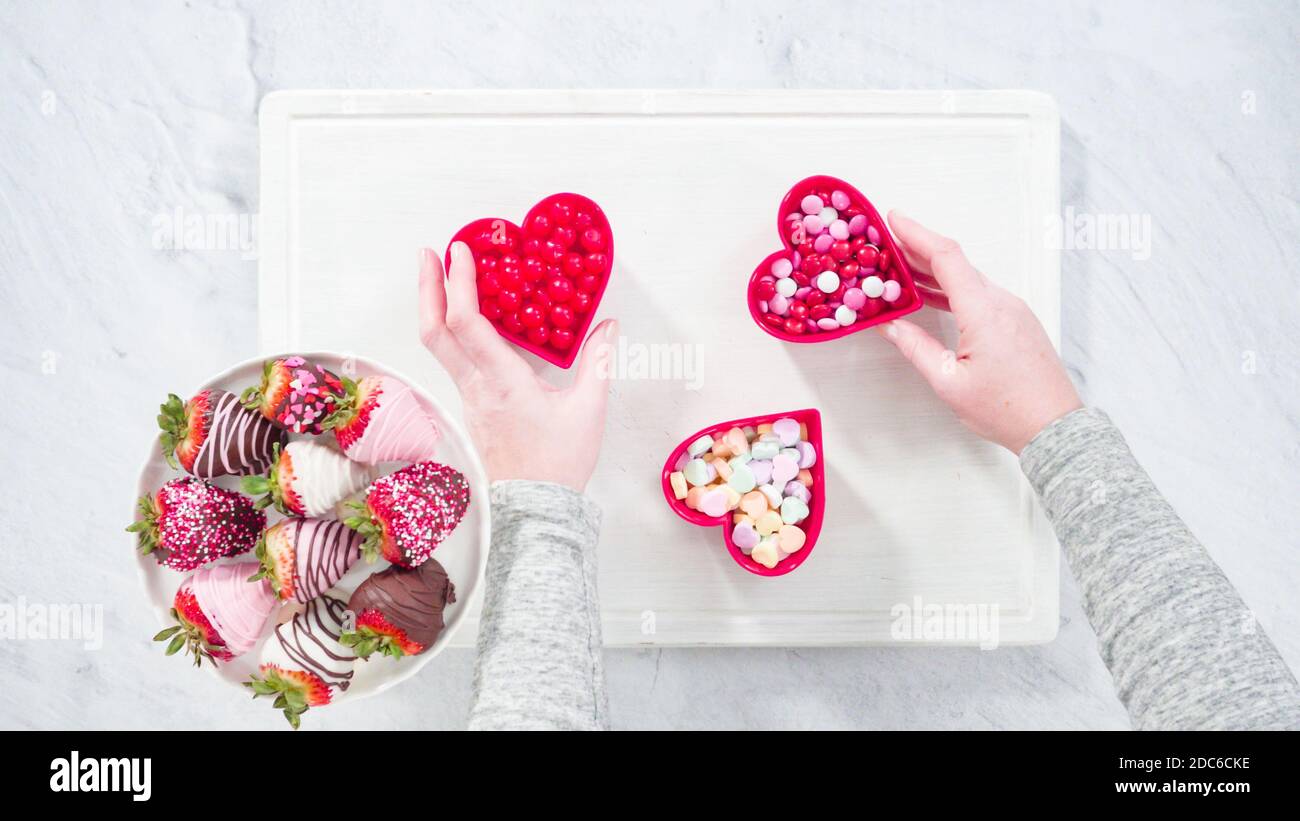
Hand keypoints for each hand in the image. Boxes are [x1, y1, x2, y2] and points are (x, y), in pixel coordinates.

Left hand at [418, 242, 617, 491]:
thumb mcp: (588, 409)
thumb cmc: (559, 464)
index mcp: (502, 382)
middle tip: (430, 253)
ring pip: (439, 345)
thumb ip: (598, 362)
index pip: (466, 323)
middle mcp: (476, 386)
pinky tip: (468, 318)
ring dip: (435, 305)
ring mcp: (469, 397)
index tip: (461, 251)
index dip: (457, 282)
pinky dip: (452, 328)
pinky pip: (454, 358)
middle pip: (434, 330)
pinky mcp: (473, 405)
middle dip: (428, 286)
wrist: (535, 507)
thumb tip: (608, 325)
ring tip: (443, 275)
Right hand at [874, 212, 1081, 453]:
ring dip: (934, 271)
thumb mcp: (948, 382)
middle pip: (956, 263)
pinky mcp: (1017, 321)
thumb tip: (890, 325)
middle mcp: (1001, 302)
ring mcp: (1012, 310)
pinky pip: (980, 294)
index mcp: (983, 311)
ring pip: (968, 278)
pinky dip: (952, 288)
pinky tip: (933, 297)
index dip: (916, 234)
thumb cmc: (1006, 409)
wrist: (1053, 426)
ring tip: (902, 271)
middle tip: (887, 245)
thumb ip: (915, 348)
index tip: (893, 218)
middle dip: (919, 250)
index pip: (946, 257)